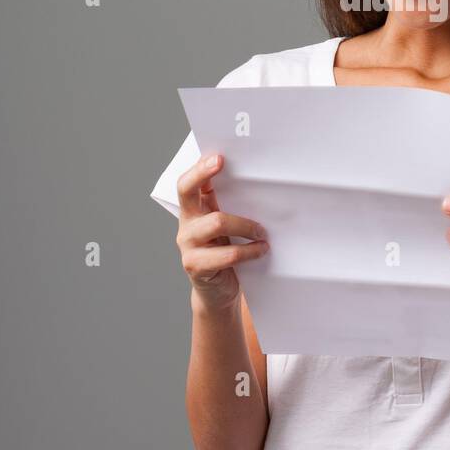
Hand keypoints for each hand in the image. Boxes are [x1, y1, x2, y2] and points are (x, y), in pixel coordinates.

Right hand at [175, 153, 269, 312]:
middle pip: (187, 191)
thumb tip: (254, 180)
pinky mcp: (195, 266)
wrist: (217, 292)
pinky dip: (249, 251)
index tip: (218, 157)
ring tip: (263, 232)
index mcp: (194, 210)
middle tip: (222, 164)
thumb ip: (229, 205)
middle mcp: (186, 223)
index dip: (200, 168)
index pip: (189, 183)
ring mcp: (187, 245)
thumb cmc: (225, 253)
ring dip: (246, 225)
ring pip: (217, 221)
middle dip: (203, 174)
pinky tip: (262, 250)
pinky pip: (227, 254)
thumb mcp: (225, 226)